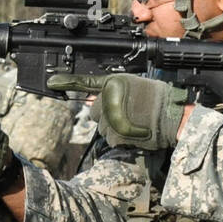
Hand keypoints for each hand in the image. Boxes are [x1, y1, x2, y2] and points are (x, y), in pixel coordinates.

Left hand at [46, 74, 188, 150]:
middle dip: (106, 116)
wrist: (171, 115)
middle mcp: (108, 100)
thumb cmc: (155, 99)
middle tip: (126, 113)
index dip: (66, 82)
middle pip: (94, 113)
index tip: (51, 82)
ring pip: (102, 128)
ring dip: (114, 128)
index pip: (84, 83)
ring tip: (133, 121)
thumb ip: (109, 91)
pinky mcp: (115, 134)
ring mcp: (111, 118)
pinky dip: (120, 138)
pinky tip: (133, 131)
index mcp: (111, 84)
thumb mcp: (131, 86)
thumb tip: (90, 100)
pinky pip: (110, 139)